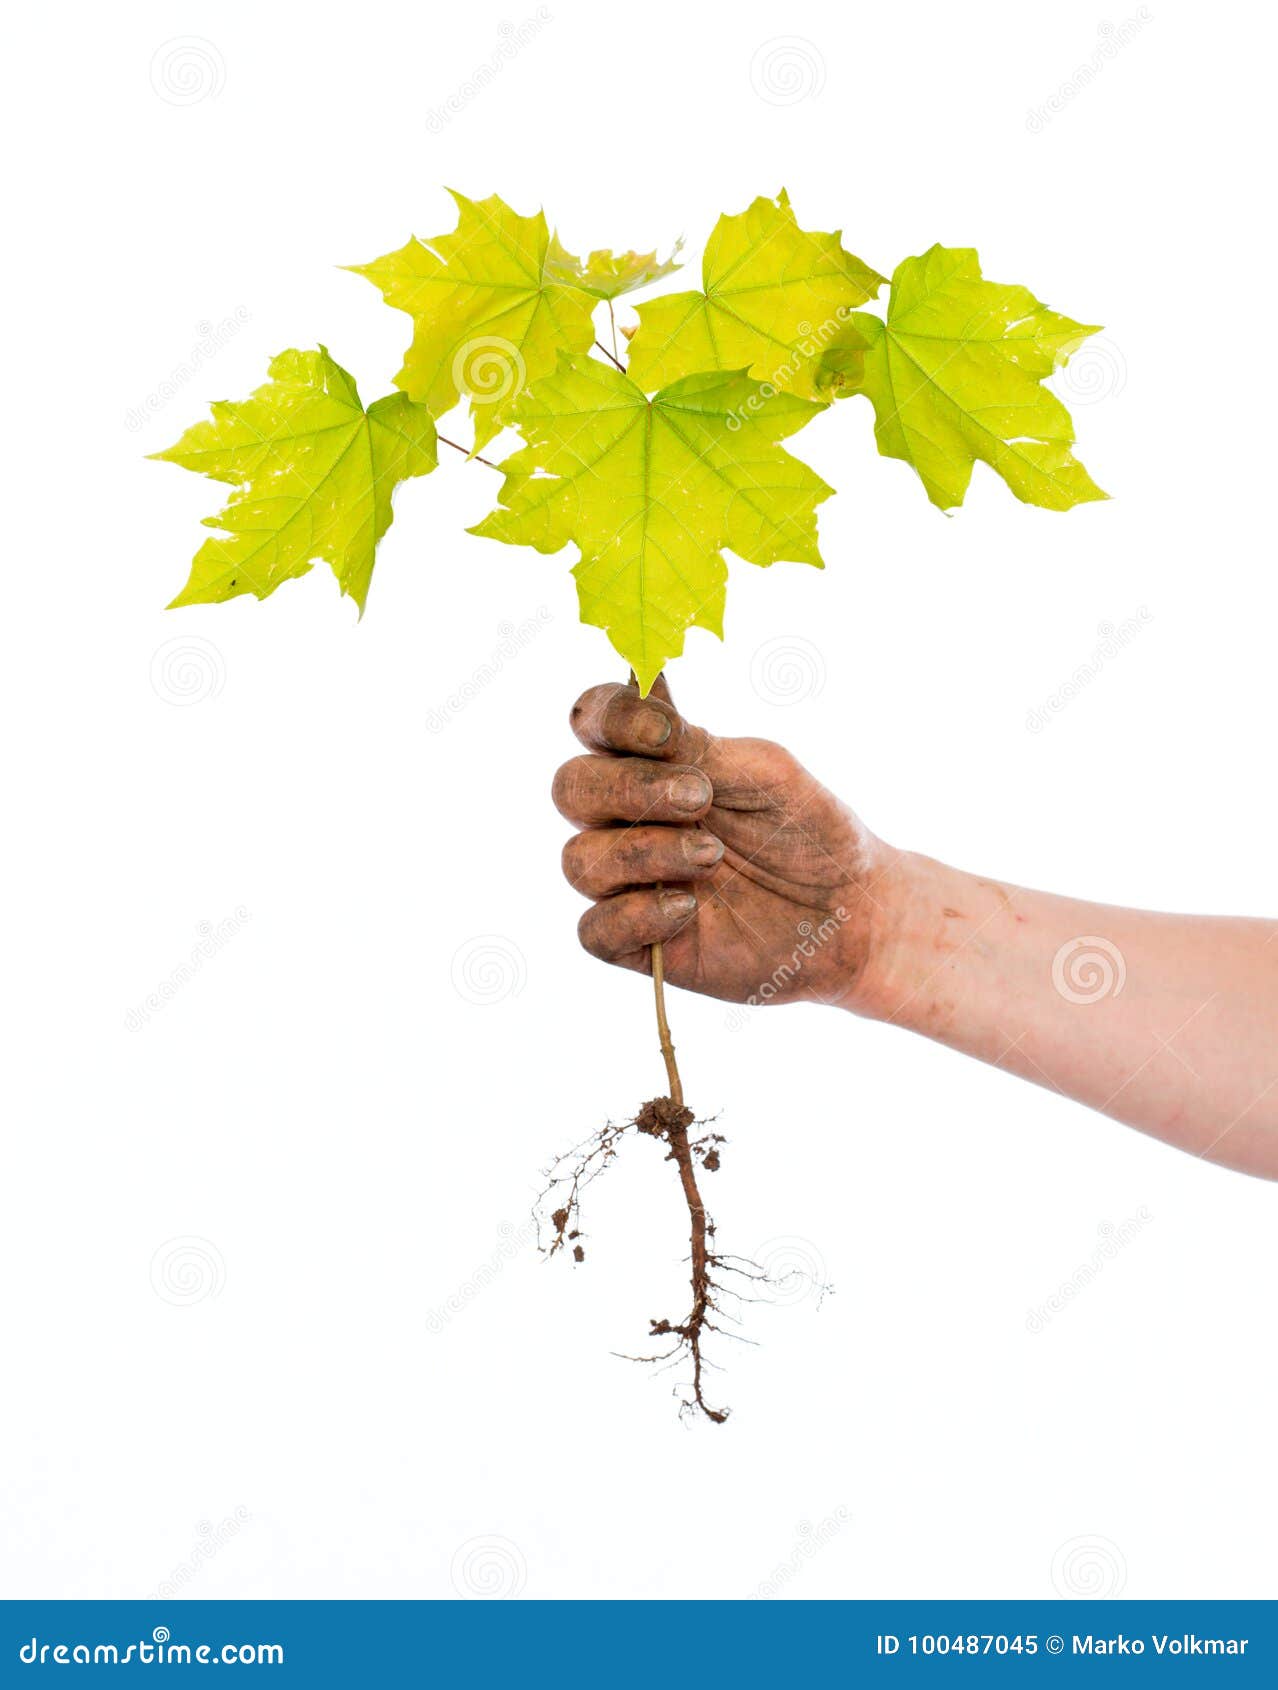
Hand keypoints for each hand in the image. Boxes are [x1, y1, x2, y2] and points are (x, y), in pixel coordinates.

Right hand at [553, 679, 898, 1009]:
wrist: (848, 911)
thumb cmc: (807, 831)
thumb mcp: (766, 774)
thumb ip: (700, 746)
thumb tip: (644, 690)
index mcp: (653, 762)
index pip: (594, 721)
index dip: (611, 718)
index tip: (667, 733)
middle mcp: (628, 817)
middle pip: (570, 788)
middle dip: (627, 788)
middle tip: (700, 798)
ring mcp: (627, 880)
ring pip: (579, 860)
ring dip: (644, 852)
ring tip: (712, 857)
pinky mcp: (635, 942)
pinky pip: (593, 931)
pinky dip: (635, 915)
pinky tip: (690, 908)